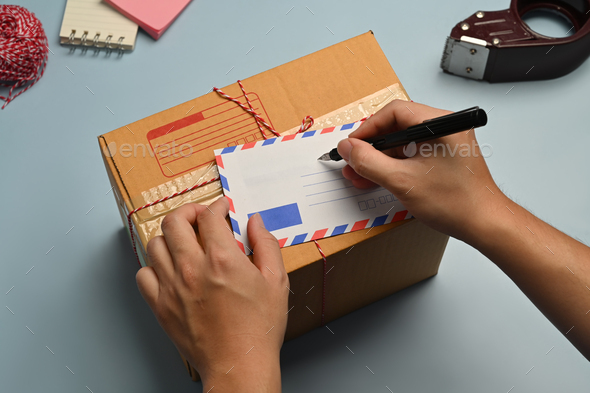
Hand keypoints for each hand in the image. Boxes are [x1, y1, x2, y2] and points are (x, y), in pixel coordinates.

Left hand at [136, 197, 287, 391]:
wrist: (239, 365)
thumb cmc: (259, 327)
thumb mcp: (276, 281)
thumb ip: (266, 245)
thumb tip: (255, 221)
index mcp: (222, 259)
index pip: (208, 216)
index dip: (216, 206)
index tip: (221, 209)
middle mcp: (192, 269)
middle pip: (174, 222)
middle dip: (188, 212)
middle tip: (198, 217)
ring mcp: (172, 287)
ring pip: (155, 244)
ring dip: (170, 237)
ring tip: (184, 242)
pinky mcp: (161, 306)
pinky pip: (144, 275)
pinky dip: (153, 266)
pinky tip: (169, 269)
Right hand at [337, 100, 500, 241]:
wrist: (483, 224)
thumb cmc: (457, 203)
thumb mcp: (402, 181)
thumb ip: (369, 162)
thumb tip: (349, 148)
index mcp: (440, 124)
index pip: (394, 112)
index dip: (367, 129)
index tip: (352, 145)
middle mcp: (445, 127)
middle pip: (397, 126)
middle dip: (371, 147)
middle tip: (353, 162)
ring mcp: (445, 142)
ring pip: (402, 142)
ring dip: (380, 158)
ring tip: (361, 174)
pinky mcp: (444, 156)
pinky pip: (412, 154)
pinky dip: (394, 165)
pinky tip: (378, 178)